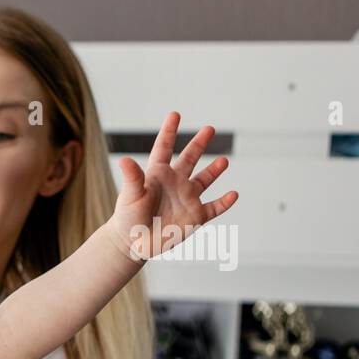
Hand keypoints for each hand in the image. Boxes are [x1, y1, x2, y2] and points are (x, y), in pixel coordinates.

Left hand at [103, 111, 237, 261]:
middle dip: (199, 144)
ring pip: (204, 180)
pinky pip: (214, 207)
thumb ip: (132, 178)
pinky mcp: (195, 216)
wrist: (132, 243)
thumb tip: (124, 160)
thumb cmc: (127, 218)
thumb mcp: (130, 196)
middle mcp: (174, 183)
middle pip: (189, 159)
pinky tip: (233, 194)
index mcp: (158, 175)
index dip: (169, 132)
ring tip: (224, 161)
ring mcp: (186, 199)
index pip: (164, 148)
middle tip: (209, 129)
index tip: (175, 114)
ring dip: (214, 171)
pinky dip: (225, 202)